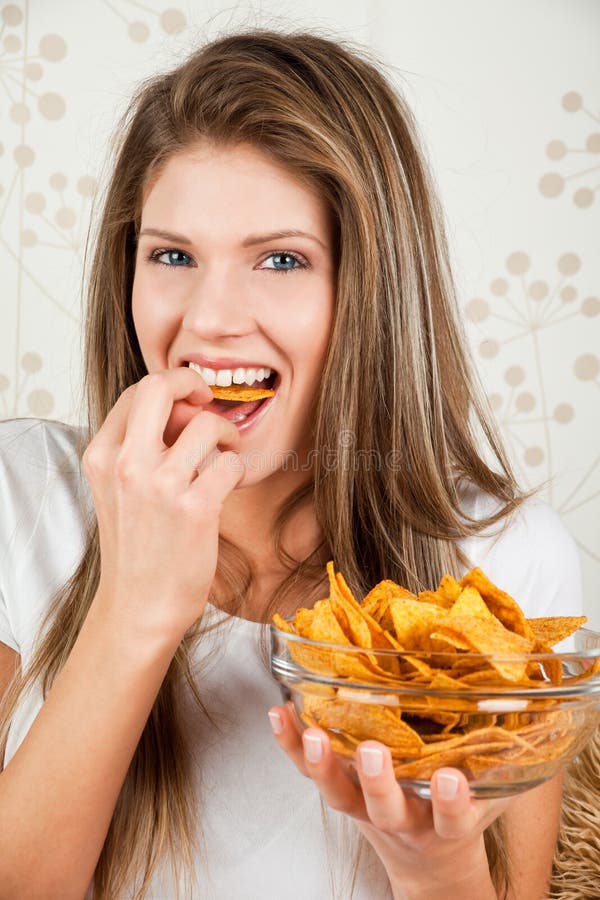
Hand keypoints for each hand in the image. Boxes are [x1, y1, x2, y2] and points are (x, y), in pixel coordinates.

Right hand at [82, 367, 244, 642]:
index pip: (136, 391)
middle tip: (209, 402)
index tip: (189, 400)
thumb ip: (139, 447)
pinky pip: (231, 461)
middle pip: (160, 386)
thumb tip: (184, 408)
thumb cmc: (137, 545)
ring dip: (226, 433)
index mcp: (101, 455)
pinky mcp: (196, 507)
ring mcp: (160, 485)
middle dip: (193, 382)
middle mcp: (125, 464)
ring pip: (207, 424)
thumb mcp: (117, 489)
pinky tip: (230, 483)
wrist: (139, 606)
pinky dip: (237, 468)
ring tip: (225, 453)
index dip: (170, 386)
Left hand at [268, 702, 509, 892]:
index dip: (452, 801)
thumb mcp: (487, 800)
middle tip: (375, 753)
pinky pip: (308, 772)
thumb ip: (499, 765)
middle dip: (380, 782)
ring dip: (323, 764)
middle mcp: (402, 818)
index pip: (453, 816)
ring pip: (339, 794)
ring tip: (312, 733)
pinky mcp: (339, 793)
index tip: (452, 781)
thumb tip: (531, 713)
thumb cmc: (455, 819)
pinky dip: (291, 744)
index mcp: (444, 823)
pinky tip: (280, 714)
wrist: (426, 864)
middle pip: (386, 807)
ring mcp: (364, 809)